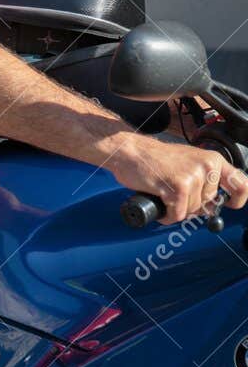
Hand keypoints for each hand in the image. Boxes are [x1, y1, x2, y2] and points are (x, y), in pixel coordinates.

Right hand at [110, 136, 247, 224]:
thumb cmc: (154, 159)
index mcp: (213, 160)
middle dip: (191, 206)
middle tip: (175, 196)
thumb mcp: (188, 162)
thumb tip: (212, 207)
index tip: (228, 205)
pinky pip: (177, 214)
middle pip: (208, 204)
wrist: (129, 151)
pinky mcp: (177, 187)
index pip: (240, 184)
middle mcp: (207, 167)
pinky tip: (160, 205)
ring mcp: (192, 176)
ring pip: (191, 211)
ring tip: (164, 196)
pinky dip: (167, 215)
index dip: (237, 200)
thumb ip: (204, 179)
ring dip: (176, 210)